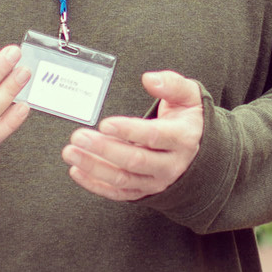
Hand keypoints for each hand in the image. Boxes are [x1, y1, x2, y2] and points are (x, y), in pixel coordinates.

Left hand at [61, 68, 202, 201]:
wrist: (199, 150)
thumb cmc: (188, 119)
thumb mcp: (189, 96)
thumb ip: (171, 84)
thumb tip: (150, 79)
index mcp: (182, 138)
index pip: (153, 136)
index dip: (128, 131)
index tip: (105, 124)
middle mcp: (170, 164)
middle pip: (134, 160)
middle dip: (104, 149)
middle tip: (79, 136)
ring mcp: (156, 180)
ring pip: (122, 179)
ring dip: (93, 167)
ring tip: (71, 153)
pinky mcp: (144, 190)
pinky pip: (118, 193)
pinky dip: (95, 184)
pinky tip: (77, 171)